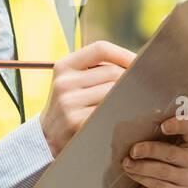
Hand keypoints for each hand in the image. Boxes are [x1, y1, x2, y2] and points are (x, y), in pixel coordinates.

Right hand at [39, 40, 135, 157]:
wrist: (45, 139)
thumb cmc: (68, 106)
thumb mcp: (72, 82)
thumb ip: (95, 70)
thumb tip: (136, 63)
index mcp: (64, 66)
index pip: (100, 49)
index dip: (124, 53)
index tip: (139, 62)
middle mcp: (64, 82)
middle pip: (112, 72)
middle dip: (130, 79)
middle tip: (142, 87)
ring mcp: (69, 103)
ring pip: (114, 92)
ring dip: (128, 96)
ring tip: (136, 101)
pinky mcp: (77, 122)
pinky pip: (109, 111)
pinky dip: (121, 111)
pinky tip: (124, 114)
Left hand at [122, 116, 187, 187]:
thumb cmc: (158, 162)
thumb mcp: (159, 145)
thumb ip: (156, 132)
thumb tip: (148, 117)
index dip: (179, 124)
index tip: (162, 126)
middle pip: (172, 153)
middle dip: (150, 150)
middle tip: (133, 150)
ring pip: (164, 171)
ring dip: (141, 167)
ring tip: (126, 163)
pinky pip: (160, 185)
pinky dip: (143, 179)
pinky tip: (131, 174)